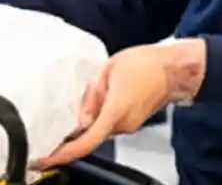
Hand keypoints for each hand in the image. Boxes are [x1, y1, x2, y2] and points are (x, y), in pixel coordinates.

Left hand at [35, 39, 205, 168]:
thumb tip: (79, 117)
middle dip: (68, 137)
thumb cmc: (146, 63)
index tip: (47, 158)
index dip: (64, 153)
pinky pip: (107, 125)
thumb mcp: (109, 70)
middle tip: (47, 134)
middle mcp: (123, 124)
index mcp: (115, 112)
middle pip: (89, 138)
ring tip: (66, 113)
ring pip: (98, 131)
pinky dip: (94, 121)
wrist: (174, 68)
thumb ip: (92, 94)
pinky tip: (87, 108)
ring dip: (82, 126)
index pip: (86, 142)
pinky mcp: (131, 121)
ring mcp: (128, 125)